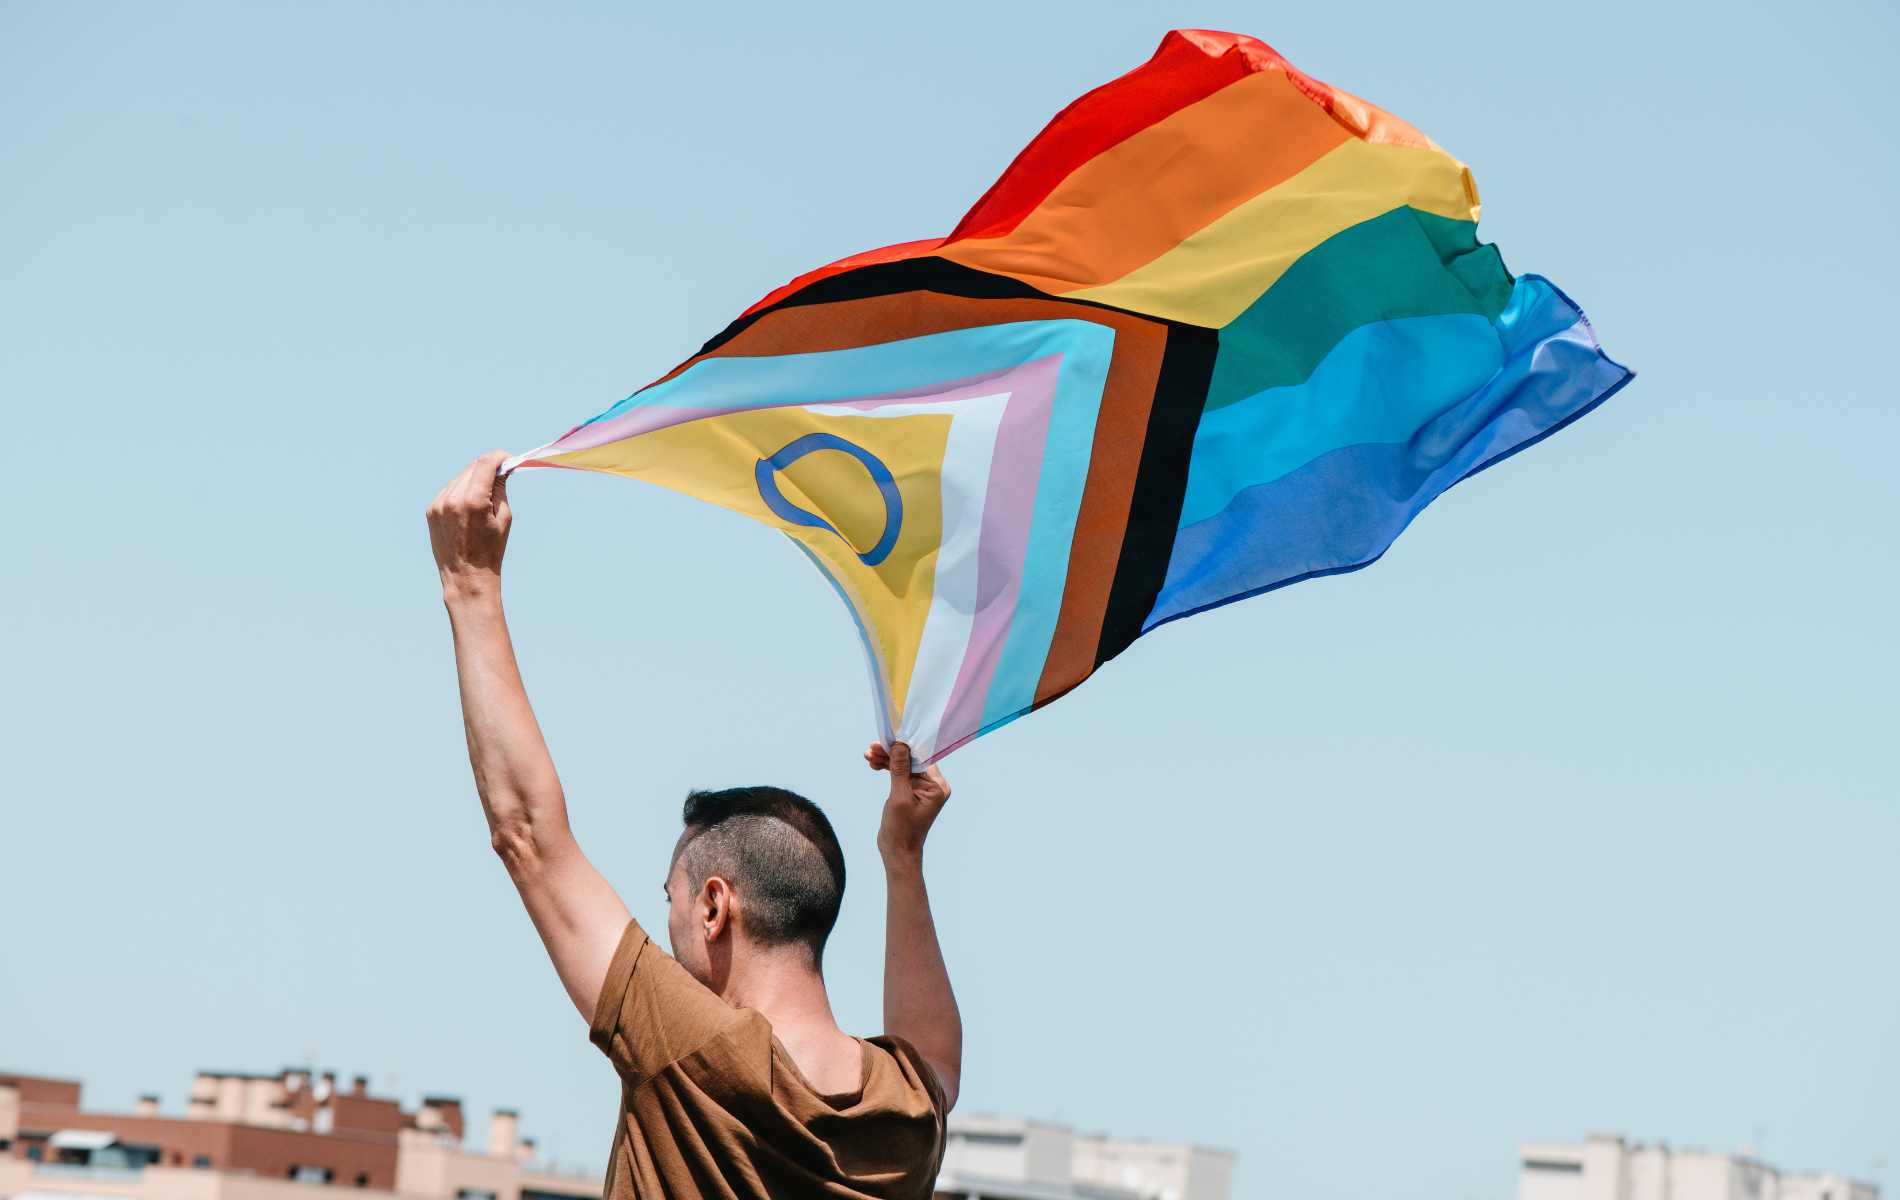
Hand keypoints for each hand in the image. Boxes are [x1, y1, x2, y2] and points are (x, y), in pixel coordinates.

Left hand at [427, 451, 512, 597]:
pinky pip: (449, 490)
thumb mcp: (504, 517)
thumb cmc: (491, 549)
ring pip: (460, 477)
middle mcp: (453, 498)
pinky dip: (461, 491)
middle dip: (488, 468)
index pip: (485, 463)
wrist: (466, 577)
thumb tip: (501, 468)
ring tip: (484, 496)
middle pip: (473, 467)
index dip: (499, 457)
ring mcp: (438, 504)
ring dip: (474, 479)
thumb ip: (500, 488)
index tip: (507, 459)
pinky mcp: (431, 510)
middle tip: (500, 475)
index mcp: (474, 501)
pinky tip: (469, 507)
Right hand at [867, 742, 949, 866]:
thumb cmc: (901, 829)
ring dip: (886, 760)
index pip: (921, 758)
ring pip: (903, 766)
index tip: (889, 738)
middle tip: (873, 747)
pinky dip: (887, 769)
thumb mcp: (899, 797)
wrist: (897, 852)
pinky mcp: (910, 792)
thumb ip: (900, 770)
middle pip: (911, 760)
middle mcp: (933, 786)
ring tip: (868, 754)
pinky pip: (900, 775)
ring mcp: (921, 789)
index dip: (904, 747)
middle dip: (891, 753)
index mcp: (937, 787)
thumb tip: (900, 745)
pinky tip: (874, 764)